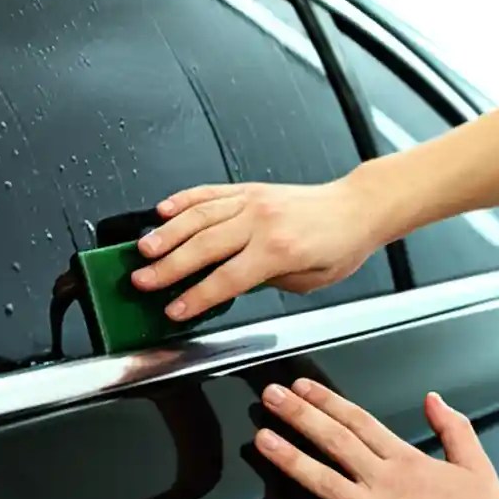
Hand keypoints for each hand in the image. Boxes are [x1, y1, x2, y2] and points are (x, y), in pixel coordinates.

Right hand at [131, 178, 383, 320]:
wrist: (356, 208)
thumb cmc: (339, 246)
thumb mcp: (306, 281)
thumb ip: (264, 282)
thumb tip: (227, 285)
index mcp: (279, 248)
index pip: (226, 278)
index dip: (196, 297)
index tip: (174, 309)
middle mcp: (262, 220)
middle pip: (203, 246)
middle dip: (168, 266)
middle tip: (142, 281)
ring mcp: (253, 200)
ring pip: (199, 216)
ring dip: (166, 233)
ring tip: (142, 250)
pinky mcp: (249, 189)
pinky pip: (210, 192)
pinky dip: (183, 200)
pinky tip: (163, 211)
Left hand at [255, 378, 498, 498]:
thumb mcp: (474, 461)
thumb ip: (451, 427)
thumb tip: (434, 399)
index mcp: (408, 461)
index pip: (358, 420)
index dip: (326, 401)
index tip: (303, 387)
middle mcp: (389, 483)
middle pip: (335, 440)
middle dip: (298, 415)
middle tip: (272, 398)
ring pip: (326, 481)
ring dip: (291, 458)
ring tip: (264, 441)